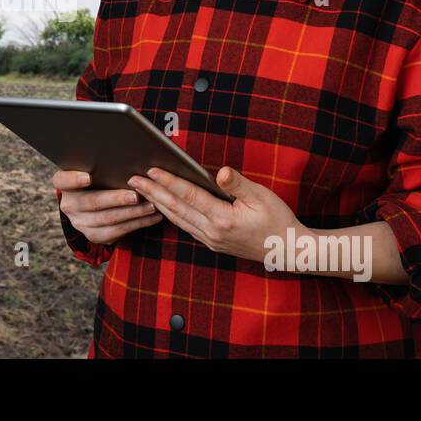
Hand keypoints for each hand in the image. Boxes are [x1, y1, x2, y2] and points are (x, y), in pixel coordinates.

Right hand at [52, 169, 162, 244]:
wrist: (97, 204)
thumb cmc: (102, 178)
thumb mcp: (98, 170)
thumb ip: (104, 164)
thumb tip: (129, 155)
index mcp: (65, 184)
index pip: (62, 180)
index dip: (73, 179)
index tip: (88, 177)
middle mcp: (69, 205)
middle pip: (90, 202)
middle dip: (115, 199)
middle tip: (135, 195)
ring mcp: (80, 222)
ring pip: (107, 219)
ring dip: (132, 213)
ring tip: (151, 205)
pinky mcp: (94, 235)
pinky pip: (117, 232)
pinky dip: (137, 224)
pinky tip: (152, 217)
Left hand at [127, 166, 301, 261]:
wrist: (287, 250)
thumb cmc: (277, 220)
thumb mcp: (261, 197)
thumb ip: (238, 184)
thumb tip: (220, 172)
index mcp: (223, 219)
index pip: (189, 196)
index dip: (169, 181)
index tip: (151, 170)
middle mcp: (212, 232)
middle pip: (175, 208)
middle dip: (152, 191)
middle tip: (132, 178)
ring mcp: (210, 239)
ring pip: (177, 219)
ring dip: (157, 202)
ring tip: (141, 189)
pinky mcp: (212, 243)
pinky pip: (185, 226)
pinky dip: (170, 214)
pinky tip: (162, 205)